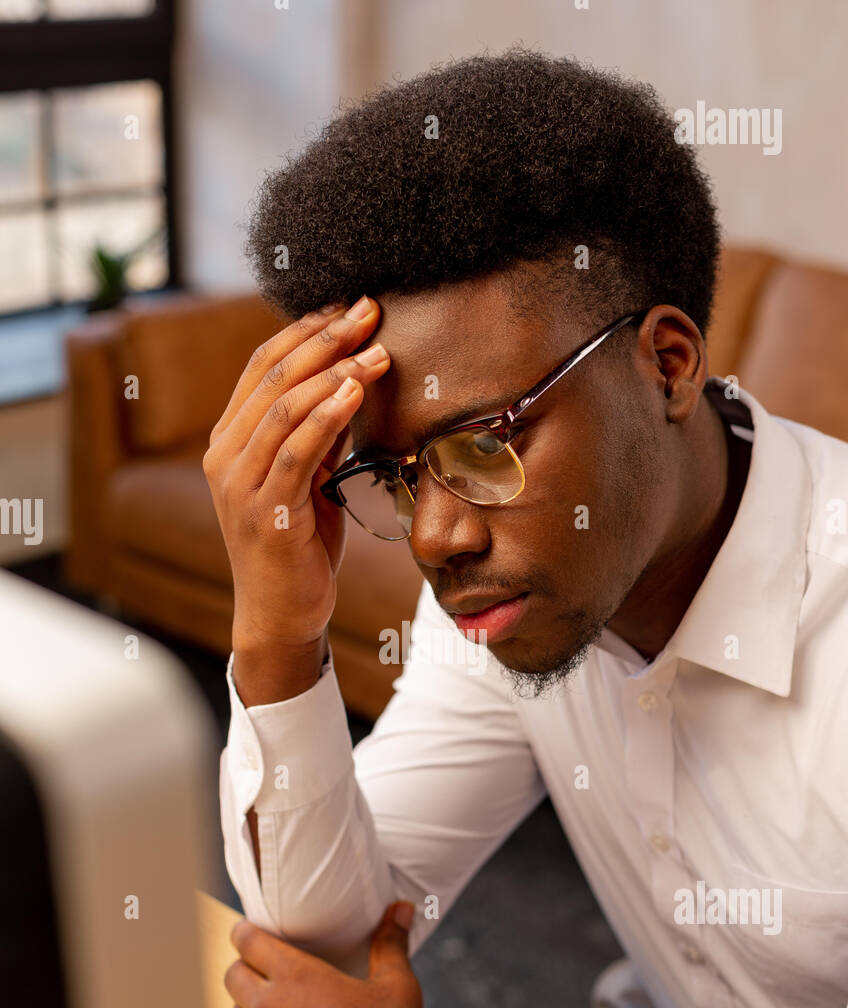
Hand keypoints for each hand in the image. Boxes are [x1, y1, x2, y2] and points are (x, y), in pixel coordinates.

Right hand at [203, 296, 390, 702]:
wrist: (282, 613)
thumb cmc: (300, 546)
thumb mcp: (311, 479)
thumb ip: (321, 435)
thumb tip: (352, 382)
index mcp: (229, 440)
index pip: (263, 366)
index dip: (306, 330)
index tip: (351, 307)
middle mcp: (224, 456)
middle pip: (273, 376)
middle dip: (326, 338)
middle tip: (370, 312)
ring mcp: (240, 484)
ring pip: (284, 408)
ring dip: (334, 372)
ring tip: (376, 350)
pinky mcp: (265, 512)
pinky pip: (296, 452)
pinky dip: (327, 417)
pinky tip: (356, 393)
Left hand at [224, 901, 425, 1007]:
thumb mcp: (396, 985)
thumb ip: (389, 943)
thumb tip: (400, 909)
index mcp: (297, 977)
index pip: (248, 942)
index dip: (245, 933)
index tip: (247, 931)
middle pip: (233, 975)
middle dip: (244, 967)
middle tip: (261, 967)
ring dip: (249, 1005)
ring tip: (275, 1005)